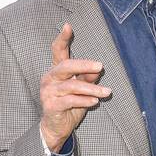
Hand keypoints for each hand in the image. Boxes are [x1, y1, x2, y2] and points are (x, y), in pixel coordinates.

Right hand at [39, 24, 110, 151]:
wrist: (56, 128)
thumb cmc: (69, 106)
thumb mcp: (81, 91)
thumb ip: (88, 79)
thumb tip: (98, 69)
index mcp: (56, 71)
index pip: (57, 51)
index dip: (62, 38)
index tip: (68, 26)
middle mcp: (50, 78)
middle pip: (65, 65)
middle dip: (84, 65)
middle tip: (100, 66)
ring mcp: (48, 92)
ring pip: (72, 86)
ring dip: (91, 89)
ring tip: (107, 92)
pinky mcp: (51, 105)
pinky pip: (70, 100)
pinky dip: (84, 101)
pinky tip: (95, 102)